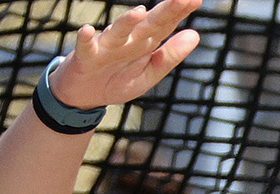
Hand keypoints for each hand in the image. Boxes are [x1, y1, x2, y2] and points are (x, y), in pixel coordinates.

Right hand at [50, 0, 203, 110]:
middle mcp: (128, 40)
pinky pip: (85, 48)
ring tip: (140, 12)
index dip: (181, 13)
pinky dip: (86, 40)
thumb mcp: (149, 74)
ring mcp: (106, 47)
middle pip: (148, 25)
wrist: (83, 96)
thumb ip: (170, 56)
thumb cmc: (117, 80)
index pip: (166, 25)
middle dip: (165, 12)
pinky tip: (87, 30)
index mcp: (145, 43)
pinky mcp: (86, 58)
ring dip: (127, 22)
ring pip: (118, 32)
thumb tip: (196, 35)